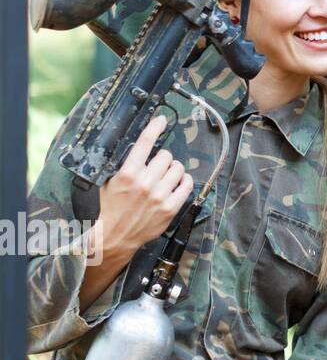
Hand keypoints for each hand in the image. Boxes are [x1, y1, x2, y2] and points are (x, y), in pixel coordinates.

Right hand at [96, 115, 193, 261]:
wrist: (112, 238)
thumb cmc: (108, 210)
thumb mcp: (107, 183)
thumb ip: (122, 166)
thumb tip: (136, 149)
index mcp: (127, 174)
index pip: (145, 142)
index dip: (155, 127)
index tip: (161, 120)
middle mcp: (145, 183)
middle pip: (166, 156)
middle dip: (161, 158)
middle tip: (156, 166)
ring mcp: (159, 196)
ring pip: (178, 168)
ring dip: (173, 169)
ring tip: (166, 175)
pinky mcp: (170, 208)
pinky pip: (187, 185)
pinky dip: (184, 181)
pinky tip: (177, 183)